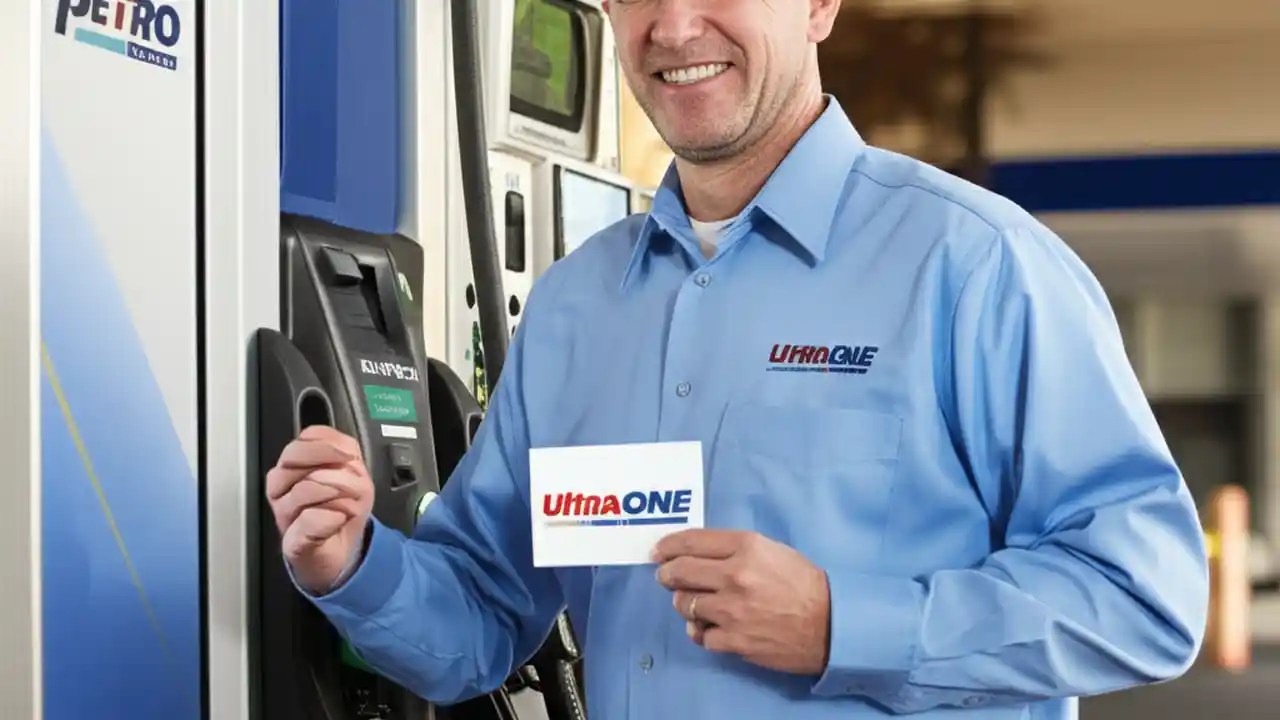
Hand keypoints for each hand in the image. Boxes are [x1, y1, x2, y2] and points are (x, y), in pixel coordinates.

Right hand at [265, 425, 373, 594]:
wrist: (342, 552)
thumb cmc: (343, 510)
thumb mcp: (353, 473)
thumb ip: (345, 450)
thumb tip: (341, 446)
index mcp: (294, 466)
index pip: (304, 440)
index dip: (329, 445)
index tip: (349, 456)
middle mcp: (281, 487)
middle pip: (295, 457)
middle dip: (332, 466)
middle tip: (353, 480)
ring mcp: (283, 513)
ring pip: (304, 488)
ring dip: (338, 494)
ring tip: (350, 504)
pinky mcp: (291, 540)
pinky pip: (308, 520)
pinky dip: (330, 518)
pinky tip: (339, 519)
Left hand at [653, 529, 830, 675]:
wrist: (832, 625)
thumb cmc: (805, 585)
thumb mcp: (773, 551)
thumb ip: (736, 549)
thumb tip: (699, 553)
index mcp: (746, 547)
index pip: (692, 542)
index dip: (669, 546)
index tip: (659, 551)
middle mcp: (734, 576)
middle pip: (680, 572)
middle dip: (667, 574)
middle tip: (665, 576)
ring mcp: (732, 610)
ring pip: (684, 604)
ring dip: (685, 603)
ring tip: (695, 603)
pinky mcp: (734, 640)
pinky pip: (700, 636)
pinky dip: (702, 632)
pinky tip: (710, 627)